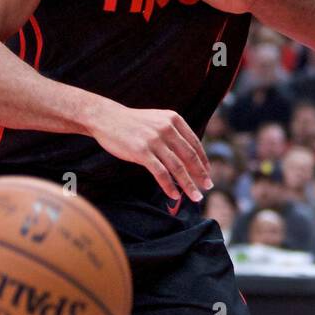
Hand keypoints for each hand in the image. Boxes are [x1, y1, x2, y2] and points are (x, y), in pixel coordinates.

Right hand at [86, 100, 211, 200]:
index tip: (208, 173)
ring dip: (189, 184)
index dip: (203, 160)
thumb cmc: (133, 123)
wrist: (106, 118)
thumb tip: (189, 155)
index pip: (195, 143)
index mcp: (174, 119)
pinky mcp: (142, 152)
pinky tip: (175, 195)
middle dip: (201, 174)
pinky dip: (169, 186)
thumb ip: (174, 132)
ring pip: (178, 167)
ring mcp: (154, 140)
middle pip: (190, 156)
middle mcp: (167, 129)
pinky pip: (160, 173)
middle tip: (208, 187)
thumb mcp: (158, 120)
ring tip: (196, 197)